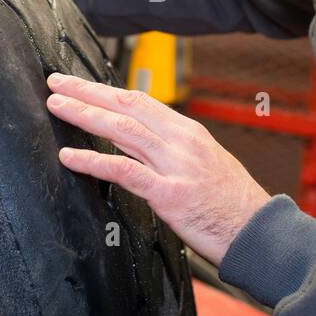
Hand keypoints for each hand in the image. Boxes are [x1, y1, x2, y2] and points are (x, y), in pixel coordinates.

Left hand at [45, 71, 271, 265]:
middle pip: (126, 106)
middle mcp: (181, 142)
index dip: (105, 90)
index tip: (79, 84)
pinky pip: (124, 171)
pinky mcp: (170, 194)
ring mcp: (175, 166)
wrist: (260, 233)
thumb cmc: (233, 204)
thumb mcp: (206, 164)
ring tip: (57, 107)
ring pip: (122, 130)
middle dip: (87, 92)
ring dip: (84, 115)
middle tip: (56, 83)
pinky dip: (93, 161)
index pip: (140, 101)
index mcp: (188, 132)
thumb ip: (172, 151)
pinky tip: (70, 156)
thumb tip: (137, 143)